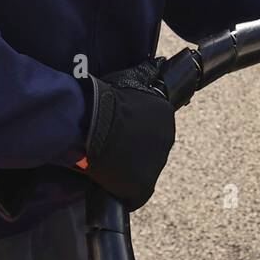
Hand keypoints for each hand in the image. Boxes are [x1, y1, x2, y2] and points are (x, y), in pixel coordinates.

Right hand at [80, 58, 175, 210]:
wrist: (91, 123)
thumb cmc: (103, 100)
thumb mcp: (128, 79)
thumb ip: (146, 74)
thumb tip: (159, 62)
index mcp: (165, 113)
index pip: (152, 131)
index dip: (132, 135)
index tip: (116, 134)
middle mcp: (167, 137)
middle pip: (149, 152)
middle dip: (132, 153)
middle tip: (108, 150)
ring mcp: (157, 163)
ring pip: (141, 173)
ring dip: (126, 172)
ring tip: (105, 164)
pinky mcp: (143, 186)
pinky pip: (134, 196)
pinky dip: (121, 193)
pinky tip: (109, 185)